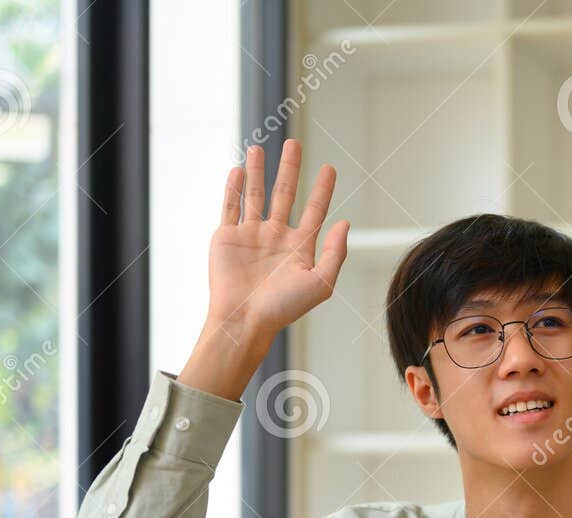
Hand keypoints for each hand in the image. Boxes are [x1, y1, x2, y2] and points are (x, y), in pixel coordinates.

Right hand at [206, 139, 348, 340]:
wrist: (244, 320)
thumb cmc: (284, 308)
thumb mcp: (321, 282)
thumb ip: (335, 253)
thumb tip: (345, 222)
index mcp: (300, 247)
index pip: (315, 210)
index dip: (322, 189)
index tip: (330, 168)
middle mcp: (276, 237)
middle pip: (285, 194)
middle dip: (290, 169)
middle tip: (294, 144)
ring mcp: (251, 235)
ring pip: (256, 195)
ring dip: (259, 171)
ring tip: (260, 147)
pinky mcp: (227, 237)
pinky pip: (230, 207)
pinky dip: (233, 188)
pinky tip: (238, 170)